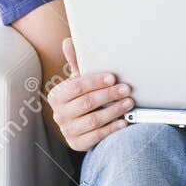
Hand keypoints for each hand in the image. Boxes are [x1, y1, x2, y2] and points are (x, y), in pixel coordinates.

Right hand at [48, 37, 132, 152]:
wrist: (81, 125)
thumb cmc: (82, 98)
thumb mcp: (79, 80)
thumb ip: (76, 63)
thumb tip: (68, 41)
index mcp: (57, 96)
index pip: (76, 87)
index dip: (95, 82)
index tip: (113, 77)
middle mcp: (59, 114)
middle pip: (86, 103)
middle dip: (108, 95)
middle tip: (126, 89)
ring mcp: (67, 130)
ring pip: (93, 120)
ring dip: (113, 111)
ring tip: (129, 103)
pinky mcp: (77, 144)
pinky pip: (96, 136)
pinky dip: (112, 128)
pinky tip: (124, 121)